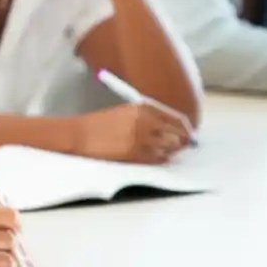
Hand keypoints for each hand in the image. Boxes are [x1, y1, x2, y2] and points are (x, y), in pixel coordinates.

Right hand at [74, 101, 192, 163]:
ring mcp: (139, 138)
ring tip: (166, 151)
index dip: (186, 129)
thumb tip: (175, 130)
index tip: (188, 135)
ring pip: (169, 148)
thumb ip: (149, 118)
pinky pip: (158, 158)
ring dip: (171, 151)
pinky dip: (161, 159)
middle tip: (183, 146)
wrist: (79, 134)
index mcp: (143, 108)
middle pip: (177, 134)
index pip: (176, 119)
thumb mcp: (126, 112)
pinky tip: (157, 157)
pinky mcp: (134, 153)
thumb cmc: (101, 123)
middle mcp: (144, 121)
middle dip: (183, 141)